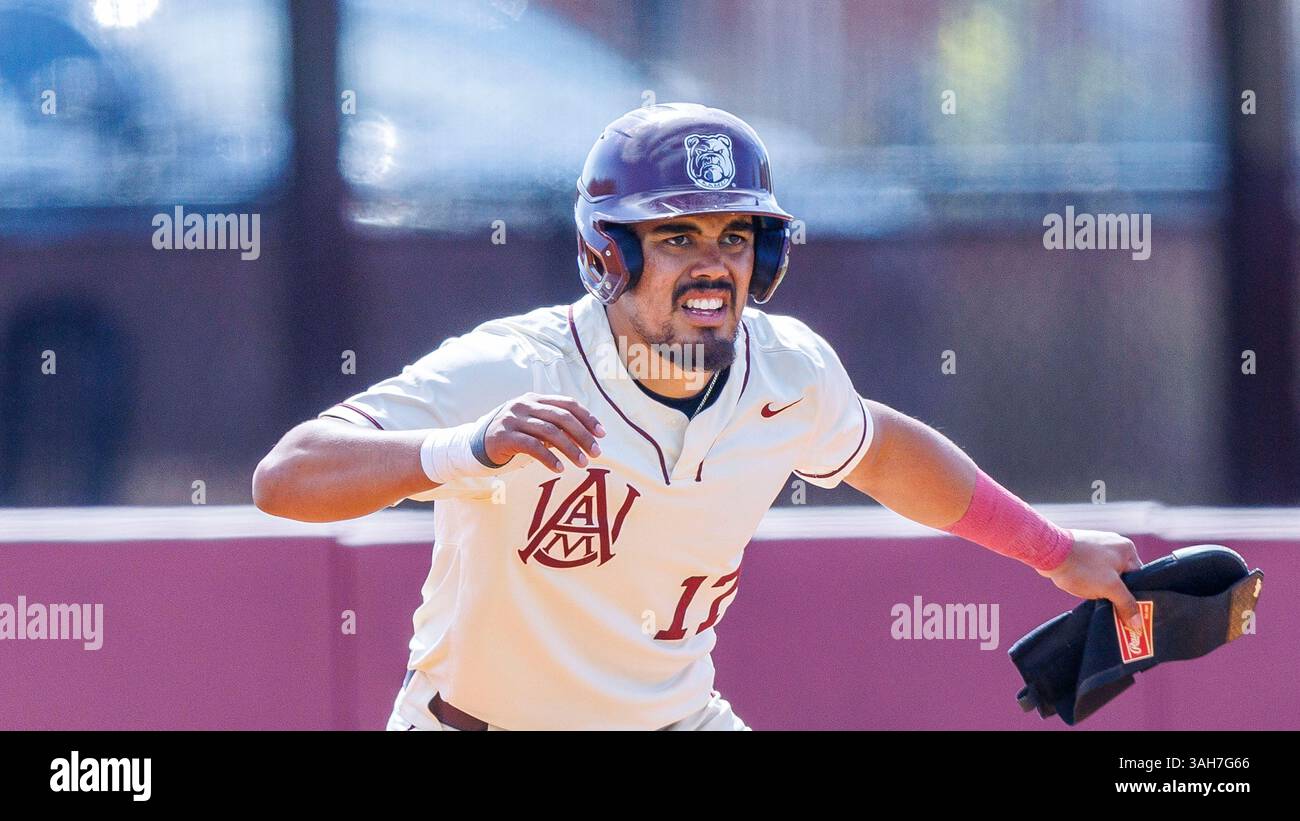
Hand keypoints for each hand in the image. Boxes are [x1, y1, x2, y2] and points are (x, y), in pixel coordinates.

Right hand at [483, 393, 605, 472]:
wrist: (474, 444)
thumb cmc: (512, 436)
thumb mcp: (533, 426)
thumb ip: (555, 427)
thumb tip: (586, 438)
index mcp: (534, 399)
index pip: (567, 404)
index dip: (587, 418)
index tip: (601, 434)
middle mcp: (524, 405)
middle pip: (561, 417)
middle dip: (583, 435)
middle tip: (596, 452)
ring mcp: (513, 419)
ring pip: (549, 432)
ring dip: (570, 449)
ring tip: (582, 463)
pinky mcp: (504, 436)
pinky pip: (532, 446)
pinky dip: (548, 458)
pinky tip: (559, 468)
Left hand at [1038, 529, 1144, 632]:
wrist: (1048, 553)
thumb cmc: (1082, 567)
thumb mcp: (1109, 587)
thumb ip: (1126, 604)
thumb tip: (1138, 624)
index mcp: (1127, 549)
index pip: (1139, 578)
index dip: (1136, 596)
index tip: (1133, 613)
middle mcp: (1115, 545)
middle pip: (1124, 577)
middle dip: (1119, 594)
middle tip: (1118, 612)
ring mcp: (1098, 547)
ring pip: (1108, 575)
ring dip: (1104, 589)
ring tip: (1100, 602)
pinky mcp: (1083, 551)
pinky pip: (1094, 570)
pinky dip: (1092, 581)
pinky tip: (1087, 591)